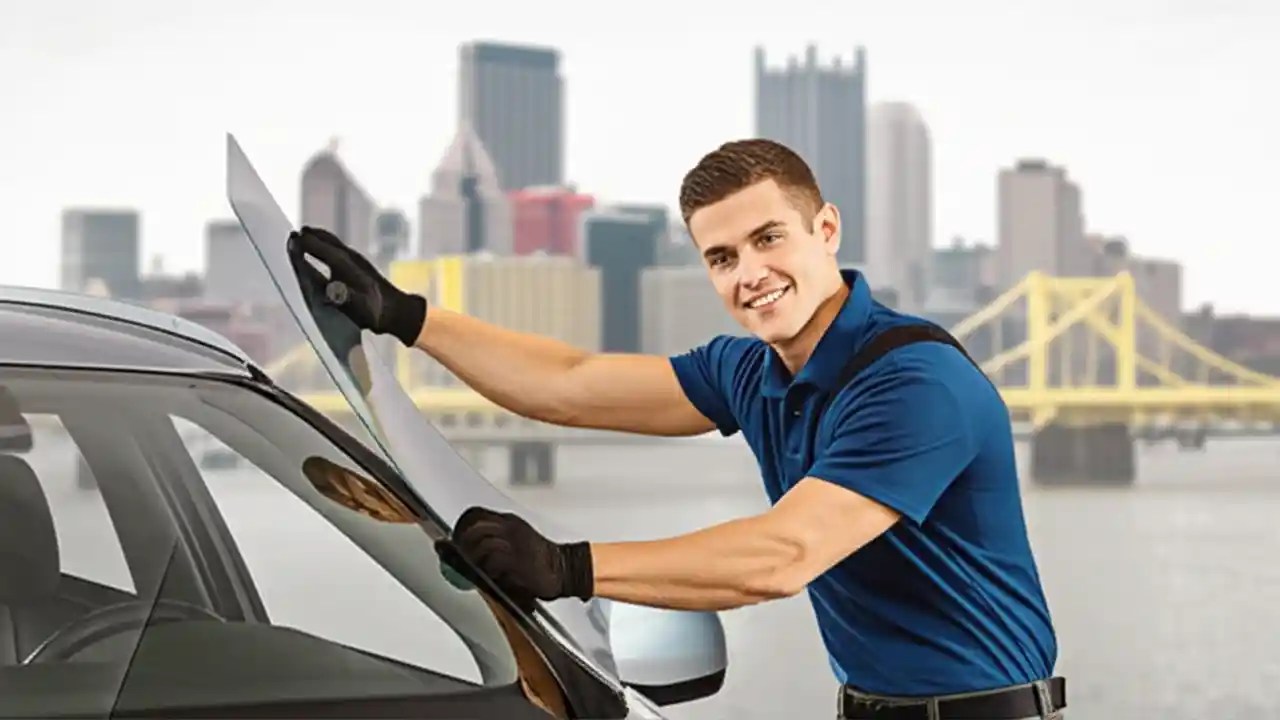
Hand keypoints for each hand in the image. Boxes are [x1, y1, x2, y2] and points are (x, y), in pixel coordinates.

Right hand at [287, 226, 426, 346]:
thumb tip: (331, 289)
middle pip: (330, 243)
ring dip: (321, 239)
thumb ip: (346, 298)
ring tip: (308, 233)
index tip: (295, 238)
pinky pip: (339, 252)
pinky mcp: (360, 268)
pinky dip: (328, 247)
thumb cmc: (377, 312)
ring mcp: (357, 263)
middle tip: (297, 232)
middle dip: (313, 237)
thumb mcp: (361, 308)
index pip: (326, 251)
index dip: (310, 245)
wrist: (399, 311)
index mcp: (350, 268)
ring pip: (335, 245)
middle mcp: (353, 261)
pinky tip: (326, 250)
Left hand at [443, 507, 593, 612]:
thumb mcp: (517, 542)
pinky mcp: (517, 560)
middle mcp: (510, 528)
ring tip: (474, 569)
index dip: (460, 528)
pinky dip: (487, 570)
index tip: (453, 541)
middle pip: (473, 526)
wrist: (566, 568)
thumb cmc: (541, 561)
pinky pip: (493, 561)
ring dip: (473, 558)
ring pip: (480, 542)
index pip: (475, 514)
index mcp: (509, 522)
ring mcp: (513, 543)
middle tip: (456, 557)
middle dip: (461, 543)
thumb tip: (466, 551)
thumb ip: (495, 542)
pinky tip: (491, 577)